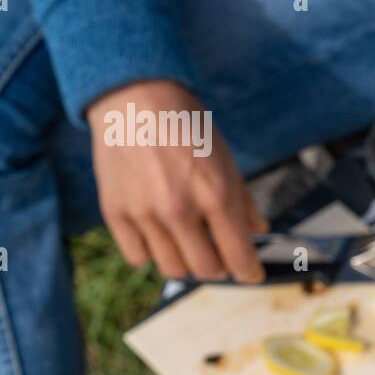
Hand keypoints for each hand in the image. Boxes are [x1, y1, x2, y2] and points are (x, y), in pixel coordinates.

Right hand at [88, 80, 267, 281]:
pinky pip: (138, 258)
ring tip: (189, 243)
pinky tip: (158, 234)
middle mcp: (179, 209)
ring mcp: (144, 213)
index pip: (239, 256)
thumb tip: (259, 232)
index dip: (249, 272)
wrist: (135, 100)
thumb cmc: (187, 128)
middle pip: (206, 270)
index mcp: (216, 195)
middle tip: (220, 255)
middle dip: (220, 268)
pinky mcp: (115, 213)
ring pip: (172, 269)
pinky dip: (151, 253)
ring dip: (187, 263)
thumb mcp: (226, 160)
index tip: (251, 274)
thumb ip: (243, 201)